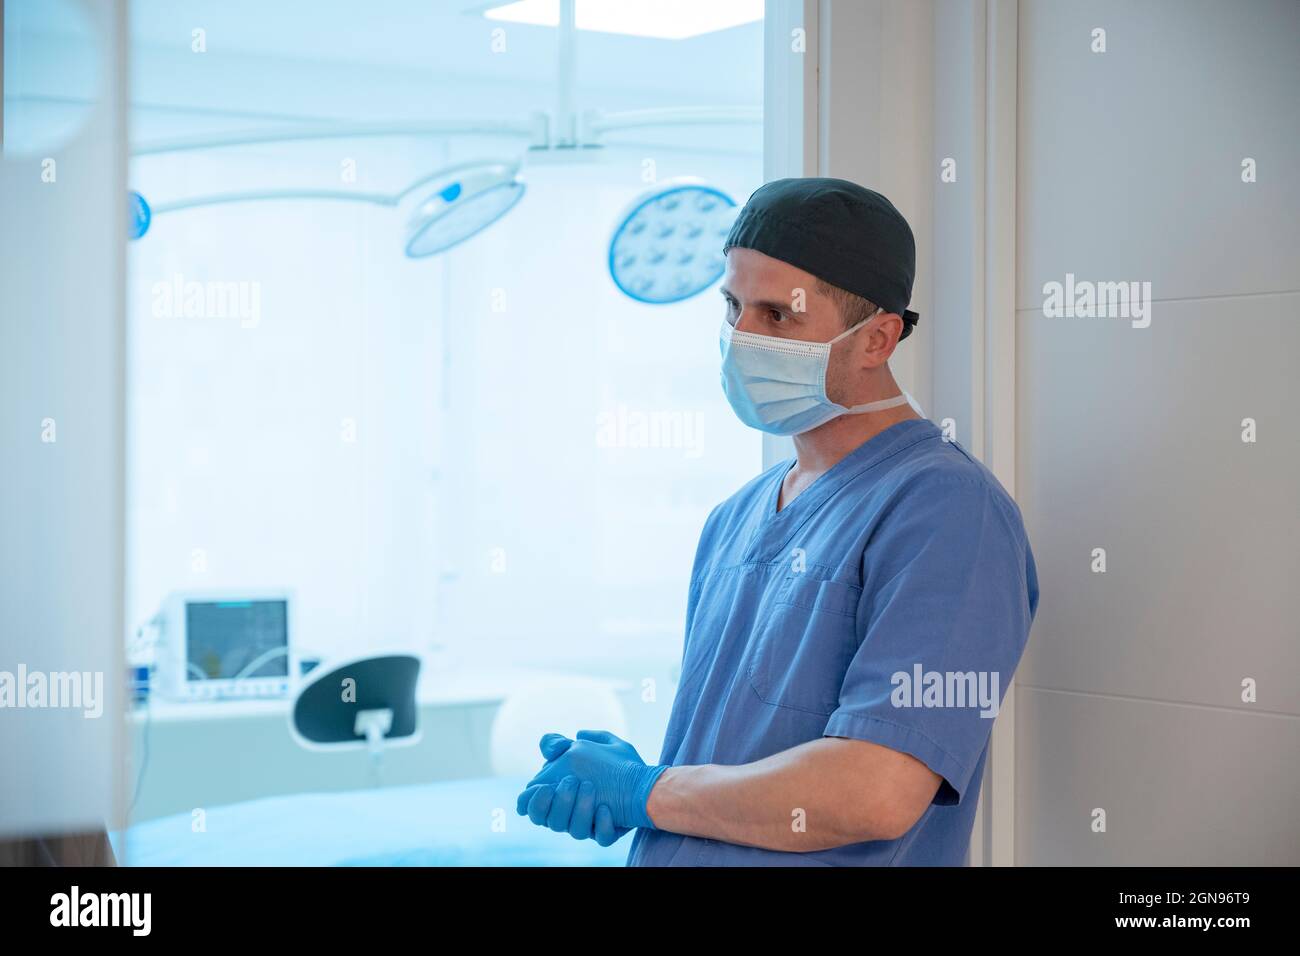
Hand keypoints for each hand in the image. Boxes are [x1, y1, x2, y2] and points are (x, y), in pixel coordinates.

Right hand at [518, 729, 667, 833]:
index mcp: (561, 796)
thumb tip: (550, 748)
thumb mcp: (595, 743)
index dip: (533, 803)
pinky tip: (608, 809)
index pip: (534, 809)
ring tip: (592, 788)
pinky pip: (603, 839)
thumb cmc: (619, 762)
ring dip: (580, 809)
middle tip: (572, 781)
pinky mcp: (610, 832)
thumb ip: (565, 741)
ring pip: (574, 832)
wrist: (649, 777)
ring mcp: (590, 825)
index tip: (544, 787)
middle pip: (552, 822)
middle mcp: (572, 814)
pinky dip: (603, 824)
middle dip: (559, 802)